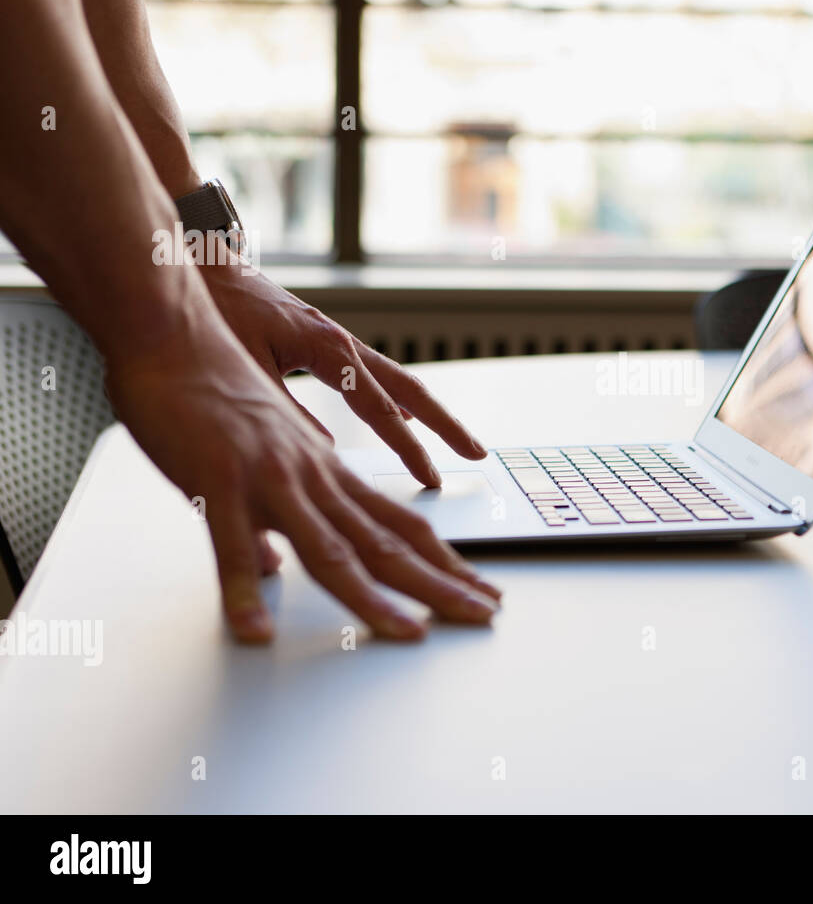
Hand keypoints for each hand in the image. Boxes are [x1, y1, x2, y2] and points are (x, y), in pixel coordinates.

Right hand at [103, 317, 501, 642]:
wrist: (173, 332)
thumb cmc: (216, 389)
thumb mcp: (260, 453)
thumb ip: (276, 510)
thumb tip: (276, 564)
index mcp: (327, 472)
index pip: (400, 523)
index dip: (443, 559)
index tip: (478, 588)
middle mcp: (314, 474)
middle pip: (388, 539)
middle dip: (440, 581)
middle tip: (487, 612)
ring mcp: (272, 476)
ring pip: (333, 546)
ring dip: (373, 595)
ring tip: (412, 632)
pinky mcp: (219, 477)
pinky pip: (230, 544)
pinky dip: (242, 587)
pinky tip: (255, 629)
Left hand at [199, 259, 486, 488]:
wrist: (199, 263)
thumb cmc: (216, 310)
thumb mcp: (246, 370)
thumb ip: (285, 414)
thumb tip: (324, 453)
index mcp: (330, 349)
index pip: (381, 410)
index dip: (409, 447)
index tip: (431, 477)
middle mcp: (342, 342)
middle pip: (410, 389)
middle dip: (446, 424)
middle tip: (478, 453)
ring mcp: (335, 340)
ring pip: (396, 380)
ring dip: (425, 412)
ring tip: (452, 439)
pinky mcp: (321, 342)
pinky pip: (371, 375)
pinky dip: (393, 398)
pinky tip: (396, 414)